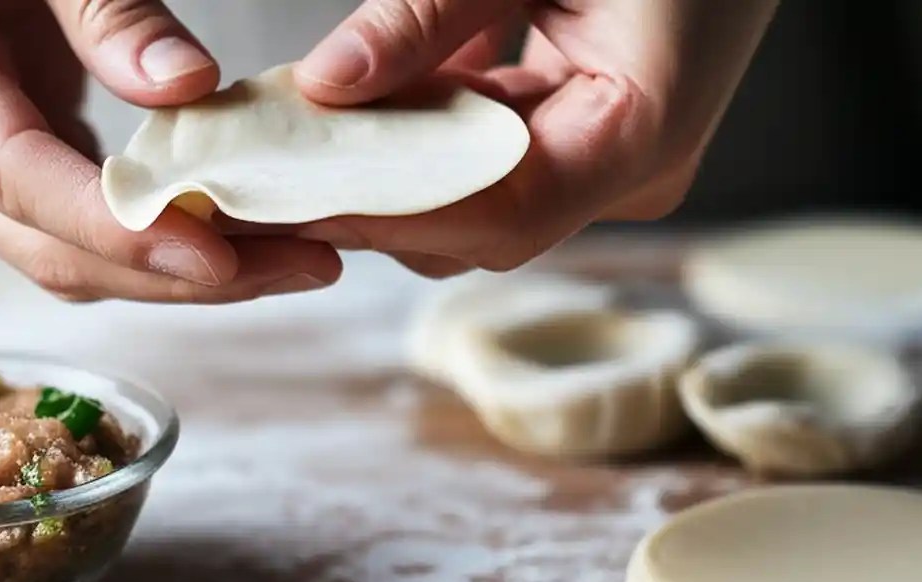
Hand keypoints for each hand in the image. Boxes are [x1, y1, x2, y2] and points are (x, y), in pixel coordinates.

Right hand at [0, 0, 342, 302]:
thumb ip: (106, 8)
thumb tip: (185, 87)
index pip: (15, 176)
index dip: (116, 228)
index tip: (216, 259)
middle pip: (50, 245)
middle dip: (176, 275)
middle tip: (300, 265)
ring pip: (73, 259)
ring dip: (182, 274)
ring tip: (292, 260)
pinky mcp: (13, 170)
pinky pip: (87, 232)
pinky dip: (164, 242)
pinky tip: (243, 238)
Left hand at [292, 0, 778, 276]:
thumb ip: (428, 12)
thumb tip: (327, 83)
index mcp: (643, 133)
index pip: (500, 214)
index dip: (394, 215)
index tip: (302, 202)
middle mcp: (631, 169)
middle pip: (480, 220)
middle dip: (376, 200)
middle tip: (278, 179)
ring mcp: (611, 156)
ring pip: (477, 194)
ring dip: (393, 165)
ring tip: (305, 140)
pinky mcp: (588, 132)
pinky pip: (491, 153)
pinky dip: (428, 130)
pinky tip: (367, 105)